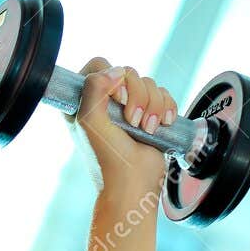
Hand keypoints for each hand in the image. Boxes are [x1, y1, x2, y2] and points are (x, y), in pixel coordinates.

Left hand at [65, 57, 178, 202]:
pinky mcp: (149, 114)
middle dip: (137, 97)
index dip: (111, 78)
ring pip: (148, 83)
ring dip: (152, 106)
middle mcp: (105, 102)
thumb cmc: (107, 159)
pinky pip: (163, 94)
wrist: (134, 185)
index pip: (97, 65)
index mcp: (82, 101)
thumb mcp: (89, 122)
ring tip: (147, 130)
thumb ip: (93, 90)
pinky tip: (161, 126)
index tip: (116, 101)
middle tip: (132, 122)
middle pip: (128, 72)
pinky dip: (166, 108)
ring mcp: (128, 108)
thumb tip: (115, 71)